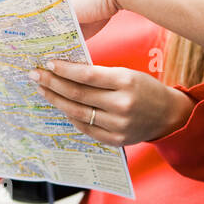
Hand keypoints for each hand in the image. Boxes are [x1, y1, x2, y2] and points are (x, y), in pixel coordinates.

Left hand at [29, 60, 194, 147]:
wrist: (167, 115)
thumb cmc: (144, 89)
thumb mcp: (127, 74)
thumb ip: (100, 75)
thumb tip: (66, 70)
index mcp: (126, 82)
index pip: (87, 75)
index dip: (64, 70)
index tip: (48, 64)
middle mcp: (122, 105)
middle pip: (78, 94)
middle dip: (53, 83)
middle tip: (36, 75)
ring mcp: (118, 125)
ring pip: (78, 112)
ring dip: (56, 100)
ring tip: (43, 90)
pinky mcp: (115, 140)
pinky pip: (86, 128)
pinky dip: (71, 117)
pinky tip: (61, 107)